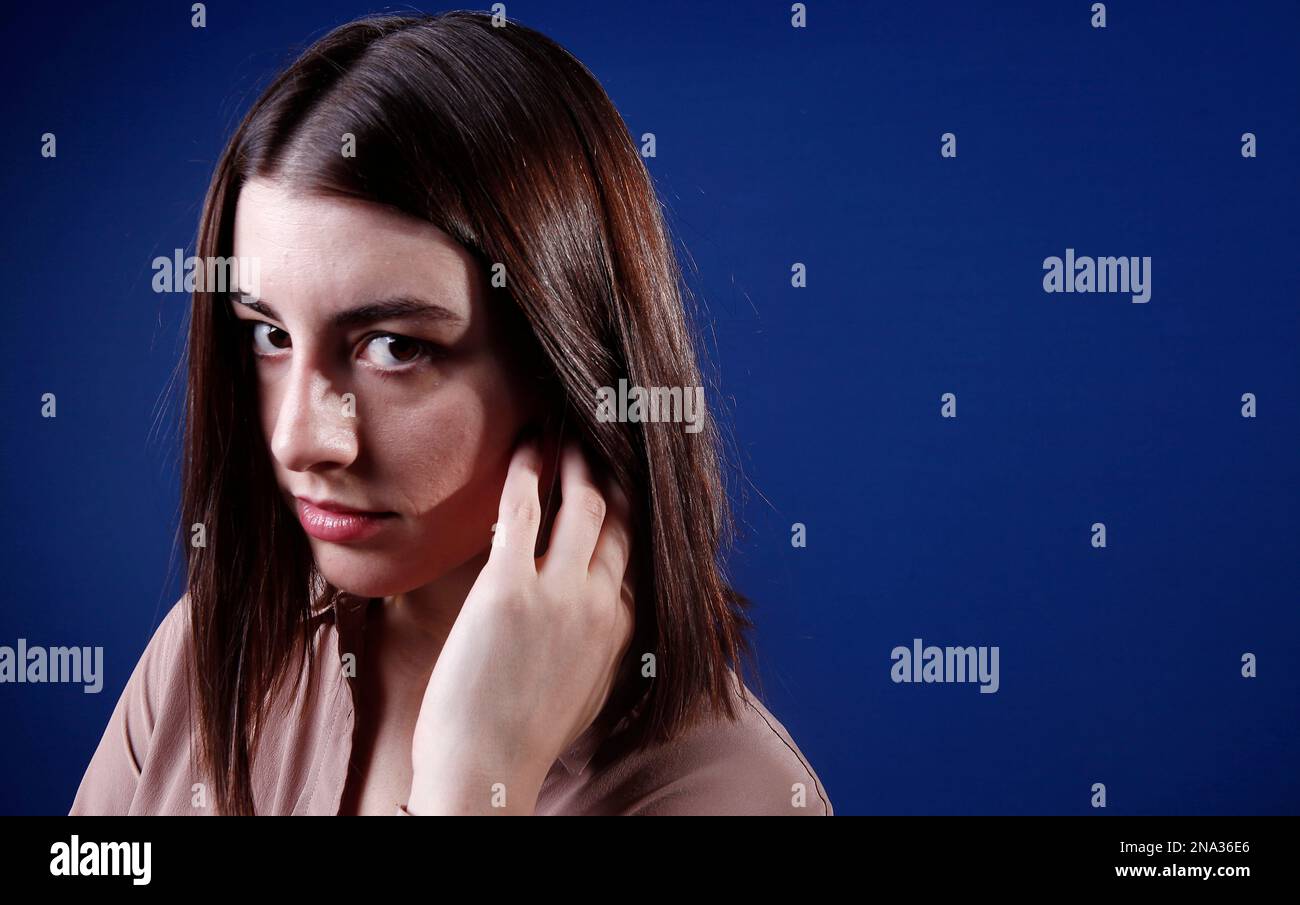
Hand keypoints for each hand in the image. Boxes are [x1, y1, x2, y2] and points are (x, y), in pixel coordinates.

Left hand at [406, 435, 635, 814]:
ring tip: (565, 429)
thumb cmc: (521, 733)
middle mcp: (601, 603)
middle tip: (599, 432)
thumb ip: (596, 640)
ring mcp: (559, 594)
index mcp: (621, 626)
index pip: (634, 546)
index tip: (623, 470)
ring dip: (575, 458)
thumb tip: (595, 610)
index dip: (630, 502)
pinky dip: (526, 469)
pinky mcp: (509, 589)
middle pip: (617, 515)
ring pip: (581, 502)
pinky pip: (523, 510)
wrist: (486, 770)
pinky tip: (525, 445)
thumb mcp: (583, 687)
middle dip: (610, 468)